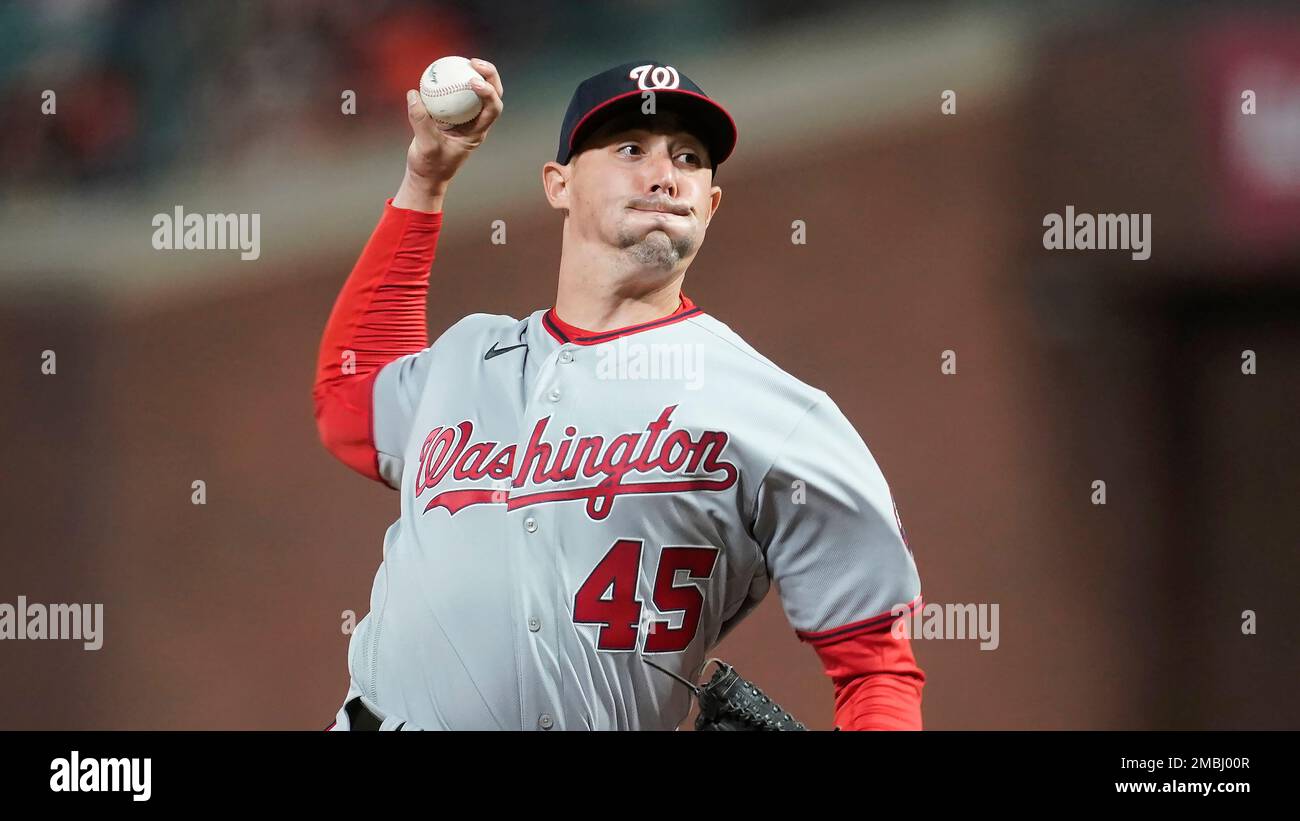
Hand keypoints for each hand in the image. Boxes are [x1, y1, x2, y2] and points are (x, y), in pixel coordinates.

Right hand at [394, 58, 503, 210]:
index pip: (493, 109)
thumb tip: (414, 94)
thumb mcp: (425, 146)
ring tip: (462, 60)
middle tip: (472, 62)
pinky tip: (443, 69)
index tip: (473, 81)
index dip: (489, 92)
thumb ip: (420, 121)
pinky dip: (453, 81)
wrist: (425, 175)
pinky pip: (457, 94)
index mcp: (477, 132)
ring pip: (477, 92)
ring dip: (475, 74)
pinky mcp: (452, 115)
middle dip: (489, 75)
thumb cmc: (429, 166)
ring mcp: (466, 118)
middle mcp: (476, 123)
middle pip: (492, 95)